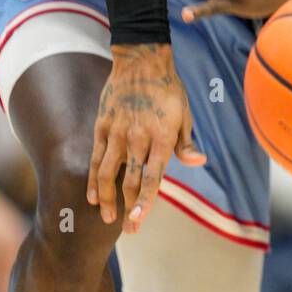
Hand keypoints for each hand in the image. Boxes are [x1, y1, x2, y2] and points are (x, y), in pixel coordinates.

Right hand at [88, 44, 204, 233]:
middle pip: (131, 181)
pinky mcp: (102, 126)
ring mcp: (117, 132)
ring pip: (107, 173)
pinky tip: (92, 196)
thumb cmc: (168, 90)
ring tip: (108, 218)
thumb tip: (199, 161)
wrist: (141, 60)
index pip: (153, 177)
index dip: (146, 201)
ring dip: (107, 199)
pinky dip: (93, 179)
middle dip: (128, 209)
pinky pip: (94, 158)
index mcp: (162, 137)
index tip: (139, 219)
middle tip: (129, 231)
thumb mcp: (184, 114)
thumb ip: (186, 143)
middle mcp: (138, 137)